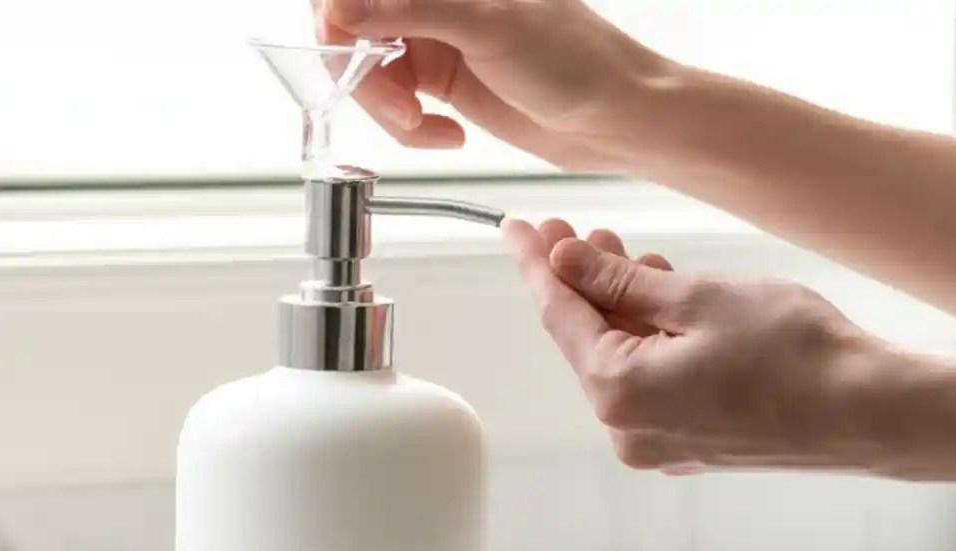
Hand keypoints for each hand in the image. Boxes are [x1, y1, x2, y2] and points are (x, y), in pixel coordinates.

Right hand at [314, 0, 673, 172]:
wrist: (616, 120)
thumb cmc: (576, 62)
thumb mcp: (487, 28)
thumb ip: (409, 11)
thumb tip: (340, 7)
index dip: (339, 14)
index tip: (341, 45)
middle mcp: (437, 3)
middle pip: (355, 29)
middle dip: (362, 73)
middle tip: (396, 106)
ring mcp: (438, 42)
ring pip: (372, 72)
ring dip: (386, 107)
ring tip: (422, 126)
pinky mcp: (444, 83)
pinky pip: (398, 103)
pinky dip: (409, 126)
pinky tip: (445, 134)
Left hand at [504, 218, 889, 474]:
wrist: (873, 414)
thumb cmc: (796, 353)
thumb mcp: (698, 298)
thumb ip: (621, 282)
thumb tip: (564, 262)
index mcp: (619, 392)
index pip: (559, 314)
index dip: (537, 264)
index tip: (517, 228)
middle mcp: (627, 429)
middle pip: (587, 339)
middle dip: (582, 281)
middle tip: (576, 227)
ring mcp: (660, 444)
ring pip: (620, 359)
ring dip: (620, 307)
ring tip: (625, 253)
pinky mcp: (692, 445)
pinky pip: (650, 382)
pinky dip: (648, 340)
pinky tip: (660, 299)